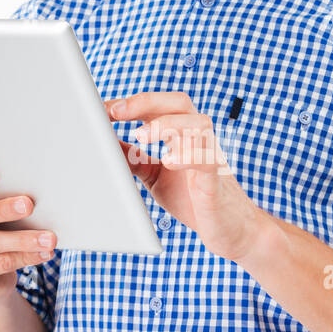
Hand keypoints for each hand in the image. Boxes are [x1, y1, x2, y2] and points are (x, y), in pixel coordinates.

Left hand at [103, 91, 267, 263]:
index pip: (160, 106)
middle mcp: (199, 140)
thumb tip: (103, 142)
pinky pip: (207, 160)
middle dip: (147, 102)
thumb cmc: (192, 198)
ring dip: (167, 125)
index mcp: (183, 135)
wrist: (229, 229)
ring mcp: (210, 157)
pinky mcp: (216, 181)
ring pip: (198, 124)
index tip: (104, 108)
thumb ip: (133, 158)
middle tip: (116, 112)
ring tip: (140, 137)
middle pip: (180, 103)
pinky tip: (169, 161)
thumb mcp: (154, 175)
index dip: (132, 103)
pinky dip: (188, 156)